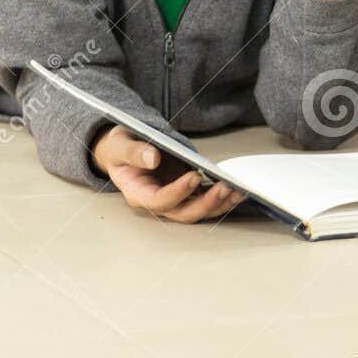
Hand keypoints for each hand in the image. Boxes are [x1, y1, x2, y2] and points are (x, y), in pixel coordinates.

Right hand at [91, 124, 247, 222]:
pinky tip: (236, 189)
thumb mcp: (120, 144)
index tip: (194, 176)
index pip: (158, 201)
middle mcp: (157, 202)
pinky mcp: (187, 194)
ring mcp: (174, 200)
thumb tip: (153, 158)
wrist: (125, 151)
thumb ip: (134, 152)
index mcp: (137, 193)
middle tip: (225, 187)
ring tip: (238, 190)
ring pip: (199, 211)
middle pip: (184, 213)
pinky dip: (222, 198)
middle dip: (206, 203)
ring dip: (219, 204)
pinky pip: (206, 201)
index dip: (177, 192)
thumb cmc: (121, 148)